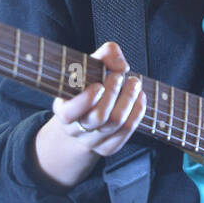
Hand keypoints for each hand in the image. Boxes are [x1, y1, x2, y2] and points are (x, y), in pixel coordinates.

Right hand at [49, 41, 146, 157]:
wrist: (82, 116)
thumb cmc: (86, 85)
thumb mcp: (89, 66)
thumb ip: (105, 55)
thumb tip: (122, 66)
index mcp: (63, 109)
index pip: (69, 113)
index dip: (86, 100)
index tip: (99, 85)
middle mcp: (75, 129)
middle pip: (98, 117)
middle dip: (113, 94)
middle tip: (120, 76)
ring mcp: (92, 141)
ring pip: (115, 124)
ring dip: (129, 100)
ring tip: (134, 83)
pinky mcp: (107, 147)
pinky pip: (126, 133)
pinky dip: (137, 113)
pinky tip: (140, 98)